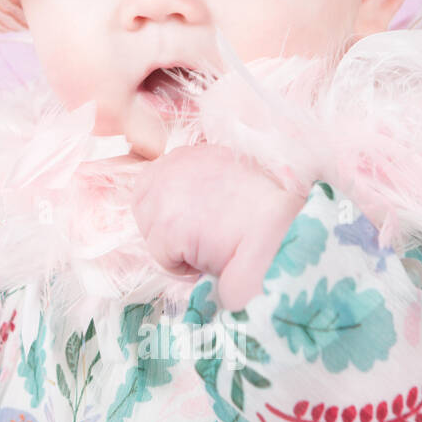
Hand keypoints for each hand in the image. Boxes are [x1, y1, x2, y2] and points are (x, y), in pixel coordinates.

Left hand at [130, 144, 304, 310]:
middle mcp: (173, 168)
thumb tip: (182, 203)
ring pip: (151, 233)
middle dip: (163, 227)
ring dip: (175, 248)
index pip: (151, 180)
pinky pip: (161, 257)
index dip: (167, 208)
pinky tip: (208, 258)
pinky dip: (181, 267)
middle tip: (198, 237)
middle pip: (142, 206)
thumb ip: (200, 180)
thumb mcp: (231, 178)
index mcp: (190, 155)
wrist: (279, 235)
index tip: (191, 221)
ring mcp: (167, 196)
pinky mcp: (167, 227)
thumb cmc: (266, 215)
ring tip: (209, 246)